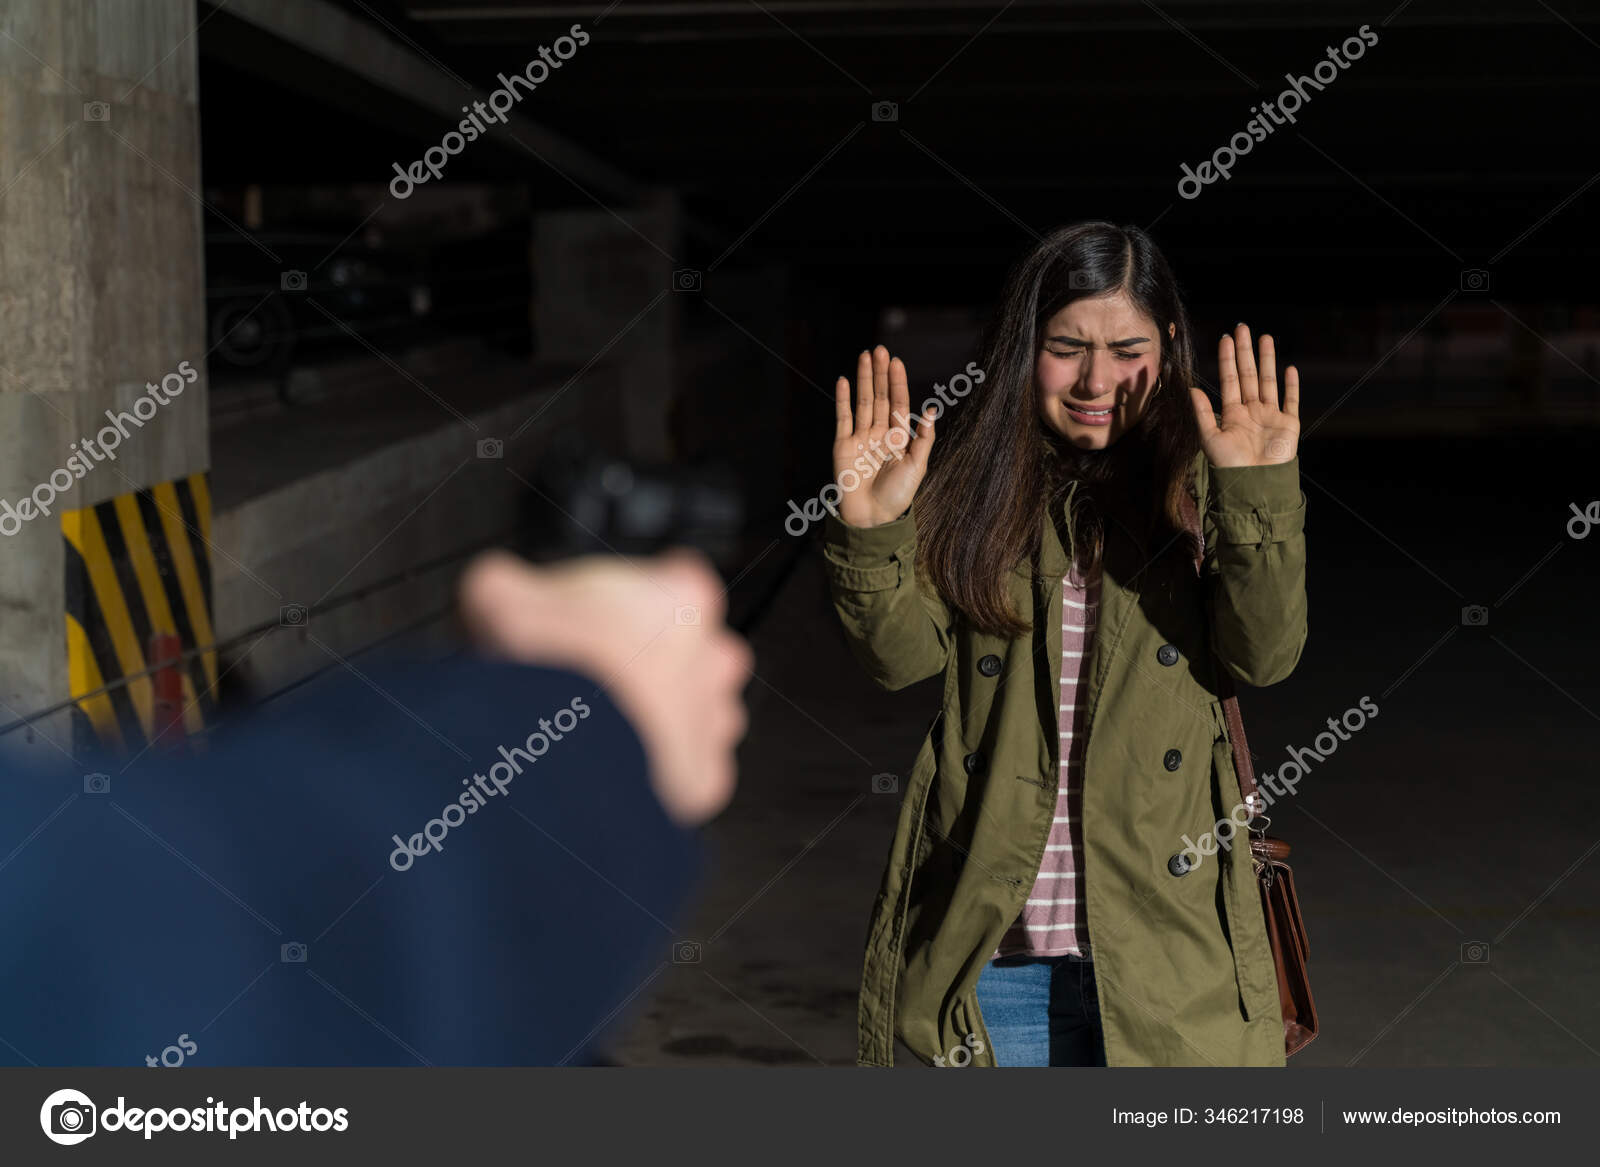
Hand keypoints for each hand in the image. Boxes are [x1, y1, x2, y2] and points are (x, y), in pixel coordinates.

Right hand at [457, 549, 752, 826]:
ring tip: (600, 729)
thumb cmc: (550, 668)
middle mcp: (713, 657)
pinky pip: (687, 773)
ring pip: (695, 713)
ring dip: (657, 719)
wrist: (557, 746)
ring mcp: (713, 718)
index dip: (630, 603)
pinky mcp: (703, 777)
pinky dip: (655, 773)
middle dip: (650, 663)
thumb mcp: (501, 598)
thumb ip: (508, 590)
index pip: (673, 583)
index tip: (594, 620)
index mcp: (682, 598)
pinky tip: (614, 769)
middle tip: (593, 678)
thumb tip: (491, 594)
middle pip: (692, 651)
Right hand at [832, 345, 936, 527]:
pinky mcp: (842, 445)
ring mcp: (860, 438)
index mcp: (898, 438)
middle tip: (881, 350)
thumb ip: (924, 438)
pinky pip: (843, 417)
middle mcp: (879, 434)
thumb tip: (931, 409)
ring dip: (864, 379)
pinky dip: (843, 399)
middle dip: (880, 374)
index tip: (896, 362)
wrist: (871, 518)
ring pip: (862, 402)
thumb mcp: (917, 466)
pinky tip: (845, 380)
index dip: (897, 383)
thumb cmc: (897, 496)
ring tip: (865, 356)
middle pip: (879, 397)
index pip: (897, 403)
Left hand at [1189, 323, 1299, 467]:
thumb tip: (1192, 389)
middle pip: (1248, 374)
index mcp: (1232, 413)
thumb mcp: (1210, 438)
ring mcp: (1270, 415)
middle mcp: (1251, 410)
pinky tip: (1289, 368)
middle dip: (1245, 351)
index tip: (1225, 338)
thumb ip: (1203, 413)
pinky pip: (1291, 400)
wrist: (1254, 484)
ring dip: (1267, 360)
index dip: (1228, 359)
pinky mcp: (1288, 424)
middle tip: (1242, 328)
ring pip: (1268, 381)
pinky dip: (1291, 385)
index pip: (1230, 379)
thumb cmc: (1229, 466)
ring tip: (1266, 339)